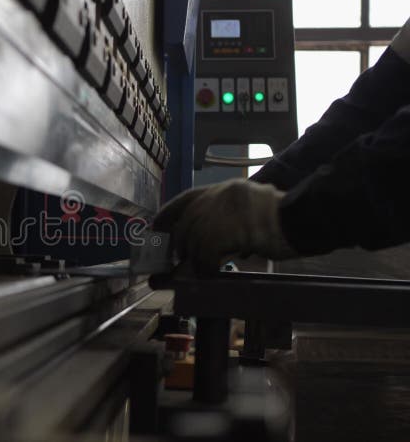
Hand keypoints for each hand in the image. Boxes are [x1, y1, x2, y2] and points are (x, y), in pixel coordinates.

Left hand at [153, 179, 297, 272]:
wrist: (305, 220)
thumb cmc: (285, 221)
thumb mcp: (251, 208)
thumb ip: (228, 218)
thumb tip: (208, 242)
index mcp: (225, 190)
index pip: (186, 199)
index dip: (168, 214)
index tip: (156, 226)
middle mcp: (218, 197)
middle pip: (187, 225)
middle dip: (181, 246)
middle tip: (183, 261)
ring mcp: (221, 213)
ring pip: (194, 242)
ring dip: (198, 260)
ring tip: (208, 269)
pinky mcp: (225, 232)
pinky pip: (205, 255)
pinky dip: (208, 268)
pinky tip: (215, 272)